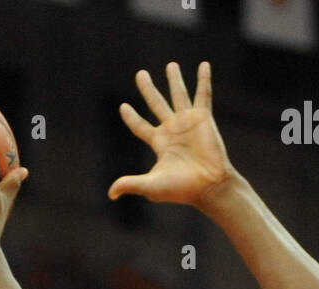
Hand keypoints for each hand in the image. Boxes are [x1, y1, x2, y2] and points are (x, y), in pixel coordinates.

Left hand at [108, 61, 233, 207]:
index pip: (140, 126)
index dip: (131, 117)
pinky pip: (203, 94)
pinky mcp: (203, 118)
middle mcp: (172, 130)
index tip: (123, 106)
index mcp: (159, 143)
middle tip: (140, 74)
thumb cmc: (181, 189)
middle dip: (148, 89)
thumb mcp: (151, 185)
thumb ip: (130, 184)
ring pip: (179, 95)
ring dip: (175, 79)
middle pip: (156, 103)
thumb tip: (110, 194)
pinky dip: (204, 80)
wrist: (208, 186)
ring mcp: (188, 122)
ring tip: (171, 65)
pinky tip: (204, 65)